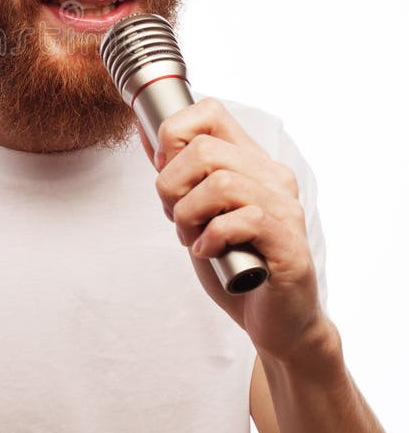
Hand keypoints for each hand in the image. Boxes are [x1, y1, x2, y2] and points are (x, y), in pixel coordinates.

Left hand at [141, 98, 330, 362]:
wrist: (277, 321)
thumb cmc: (235, 263)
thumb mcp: (196, 209)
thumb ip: (176, 172)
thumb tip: (143, 129)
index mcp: (250, 161)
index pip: (210, 112)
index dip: (175, 135)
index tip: (165, 170)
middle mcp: (272, 177)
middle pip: (206, 149)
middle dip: (172, 184)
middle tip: (174, 215)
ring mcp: (285, 209)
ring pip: (222, 182)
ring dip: (190, 213)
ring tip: (190, 236)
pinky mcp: (290, 244)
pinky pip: (247, 220)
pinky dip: (213, 236)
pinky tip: (207, 251)